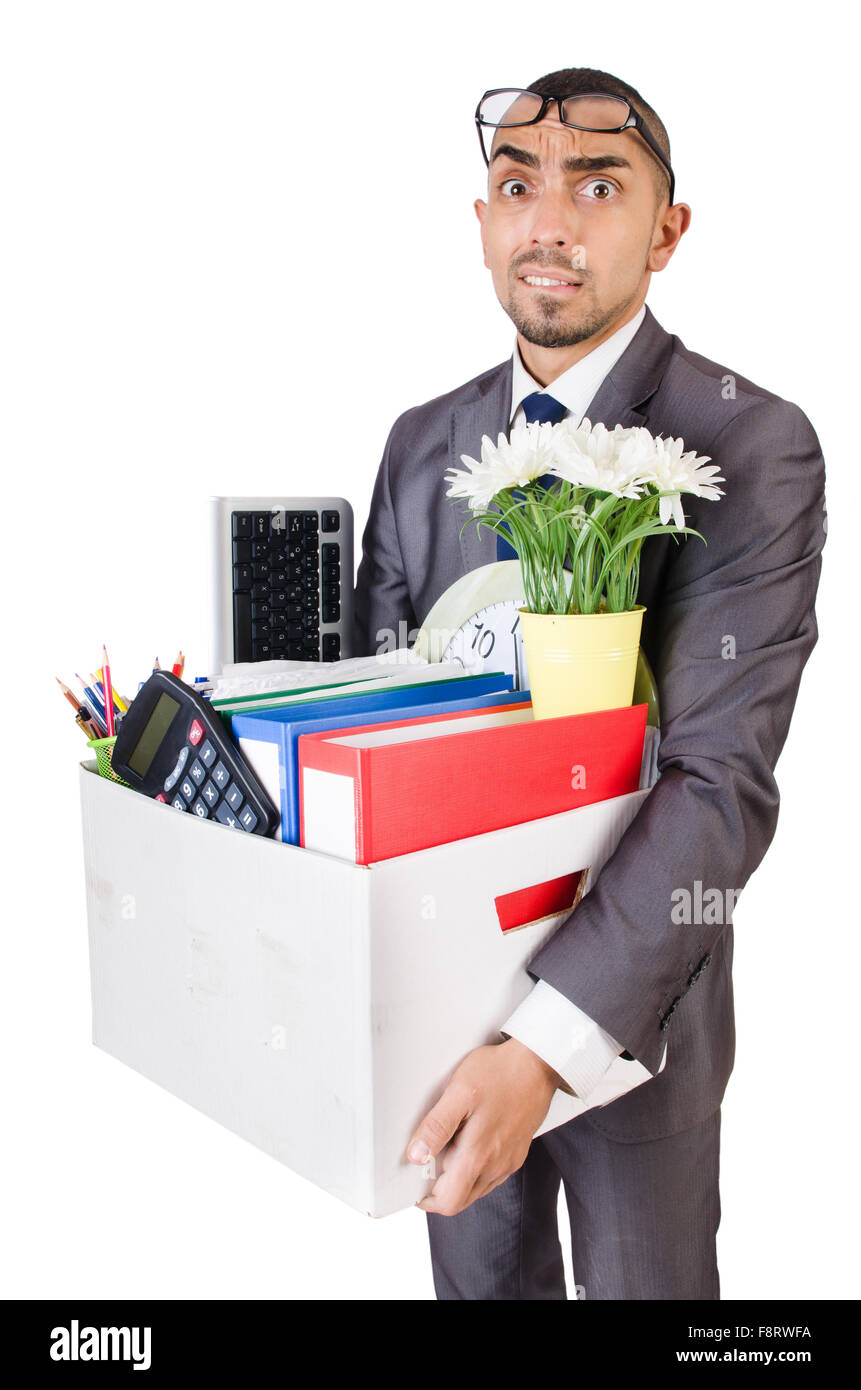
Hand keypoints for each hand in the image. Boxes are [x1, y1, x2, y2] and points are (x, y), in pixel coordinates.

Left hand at [405, 1038, 563, 1216]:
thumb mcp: (458, 1093)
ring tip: (450, 1144)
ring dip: (458, 1178)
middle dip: (440, 1188)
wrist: (538, 1063)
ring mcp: (509, 1162)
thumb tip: (415, 1156)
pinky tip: (470, 1140)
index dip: (427, 1200)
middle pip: (461, 1200)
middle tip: (430, 1158)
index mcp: (478, 1156)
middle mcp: (496, 1167)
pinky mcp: (517, 1154)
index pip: (448, 1202)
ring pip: (476, 1189)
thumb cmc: (499, 1073)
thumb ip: (436, 1127)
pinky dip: (475, 1169)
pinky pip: (491, 1176)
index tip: (416, 1185)